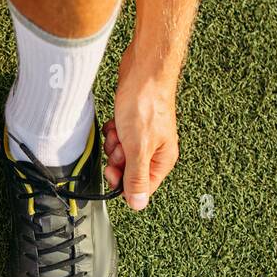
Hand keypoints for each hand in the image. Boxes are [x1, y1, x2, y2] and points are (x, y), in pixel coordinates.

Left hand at [105, 45, 178, 209]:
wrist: (143, 72)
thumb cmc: (146, 105)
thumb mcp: (138, 148)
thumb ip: (137, 178)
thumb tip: (138, 204)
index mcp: (163, 160)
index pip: (140, 187)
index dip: (123, 182)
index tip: (113, 169)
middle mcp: (156, 150)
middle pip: (127, 170)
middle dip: (118, 158)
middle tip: (121, 144)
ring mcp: (144, 137)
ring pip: (120, 153)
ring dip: (114, 143)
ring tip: (120, 128)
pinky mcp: (133, 124)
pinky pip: (117, 137)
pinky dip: (113, 130)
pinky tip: (117, 120)